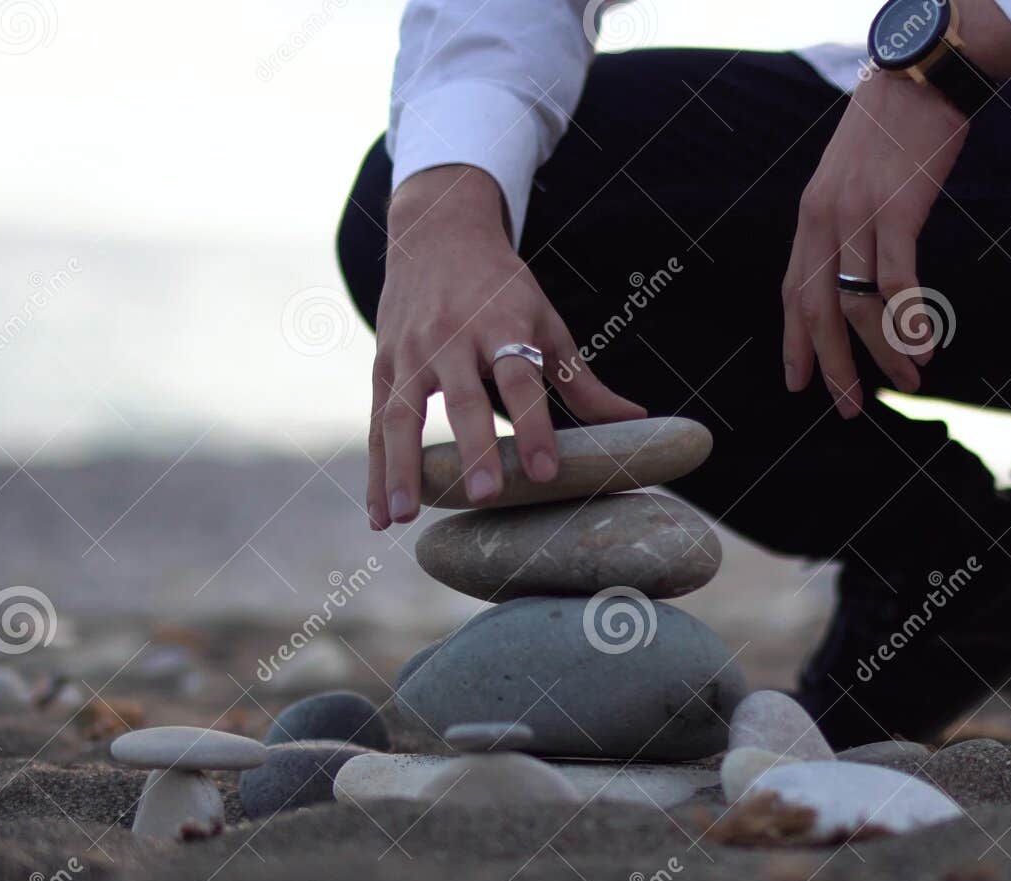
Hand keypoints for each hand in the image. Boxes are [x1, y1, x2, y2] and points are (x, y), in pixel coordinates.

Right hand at [368, 165, 644, 529]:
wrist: (437, 232)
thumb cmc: (503, 288)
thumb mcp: (546, 322)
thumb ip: (582, 380)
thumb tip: (636, 420)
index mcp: (501, 325)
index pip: (521, 380)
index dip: (535, 425)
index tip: (547, 472)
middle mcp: (452, 338)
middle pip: (463, 399)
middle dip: (474, 450)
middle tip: (486, 497)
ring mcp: (411, 352)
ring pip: (401, 415)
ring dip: (401, 469)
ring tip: (401, 518)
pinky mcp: (382, 364)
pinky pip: (375, 423)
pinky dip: (374, 470)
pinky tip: (377, 516)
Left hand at [782, 70, 967, 416]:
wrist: (920, 76)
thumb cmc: (892, 129)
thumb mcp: (849, 177)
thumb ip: (845, 223)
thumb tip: (853, 269)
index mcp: (810, 216)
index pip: (793, 292)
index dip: (795, 343)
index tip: (799, 385)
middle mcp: (825, 220)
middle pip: (819, 311)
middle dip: (834, 367)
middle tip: (850, 408)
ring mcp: (859, 215)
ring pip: (859, 304)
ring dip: (884, 351)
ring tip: (910, 380)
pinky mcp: (898, 210)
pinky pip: (898, 281)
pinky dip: (910, 320)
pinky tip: (925, 346)